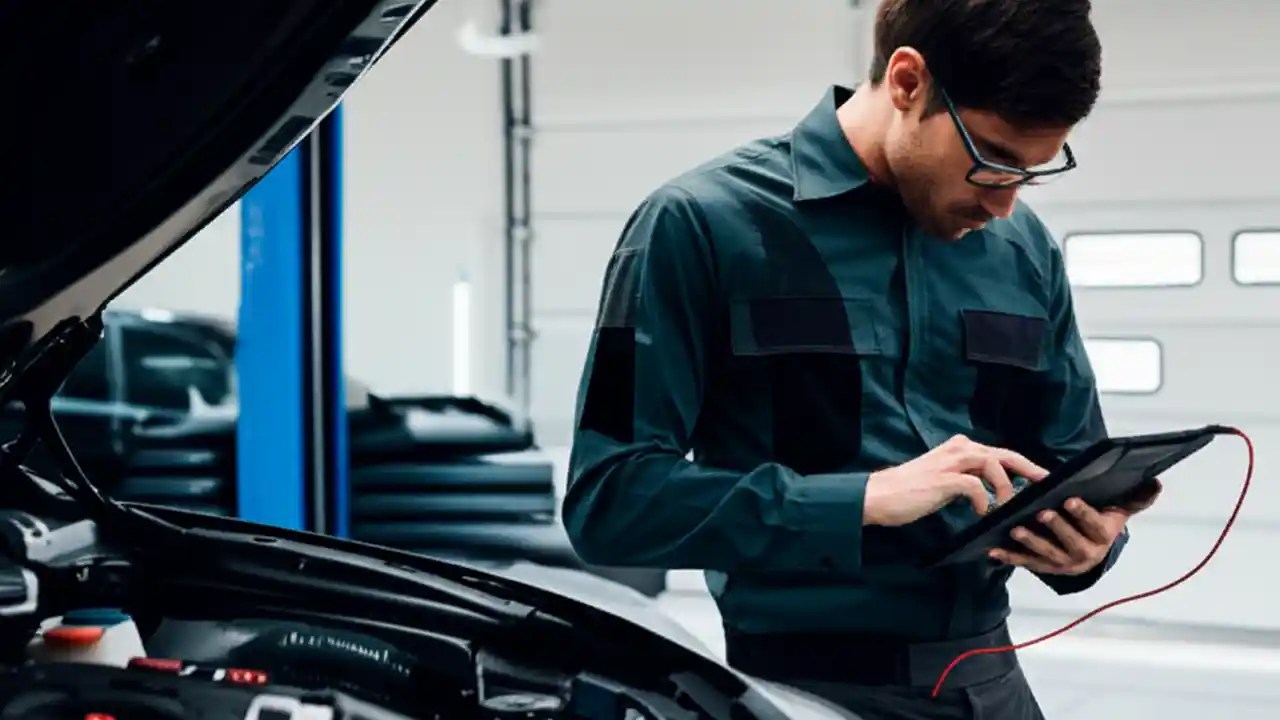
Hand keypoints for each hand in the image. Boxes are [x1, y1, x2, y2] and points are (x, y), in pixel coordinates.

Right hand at [863, 434, 1048, 526]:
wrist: (879, 496)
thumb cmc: (909, 492)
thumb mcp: (943, 482)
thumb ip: (966, 479)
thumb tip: (990, 493)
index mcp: (958, 448)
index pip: (999, 453)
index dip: (1023, 465)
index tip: (1039, 478)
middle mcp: (958, 449)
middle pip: (1003, 454)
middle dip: (1028, 469)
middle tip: (1045, 484)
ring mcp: (951, 462)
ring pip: (993, 465)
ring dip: (1004, 487)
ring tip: (1005, 506)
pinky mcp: (944, 478)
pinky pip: (975, 486)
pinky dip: (983, 500)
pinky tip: (982, 512)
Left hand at [990, 479, 1161, 574]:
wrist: (1092, 545)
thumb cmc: (1103, 519)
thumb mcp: (1120, 508)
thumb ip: (1136, 497)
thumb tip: (1156, 482)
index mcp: (1103, 538)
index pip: (1094, 525)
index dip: (1082, 514)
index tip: (1069, 499)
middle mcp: (1085, 554)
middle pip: (1070, 543)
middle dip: (1056, 528)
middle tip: (1040, 512)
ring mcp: (1064, 564)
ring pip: (1047, 555)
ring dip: (1031, 543)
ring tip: (1015, 529)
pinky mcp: (1045, 568)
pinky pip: (1027, 563)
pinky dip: (1010, 557)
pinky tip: (993, 550)